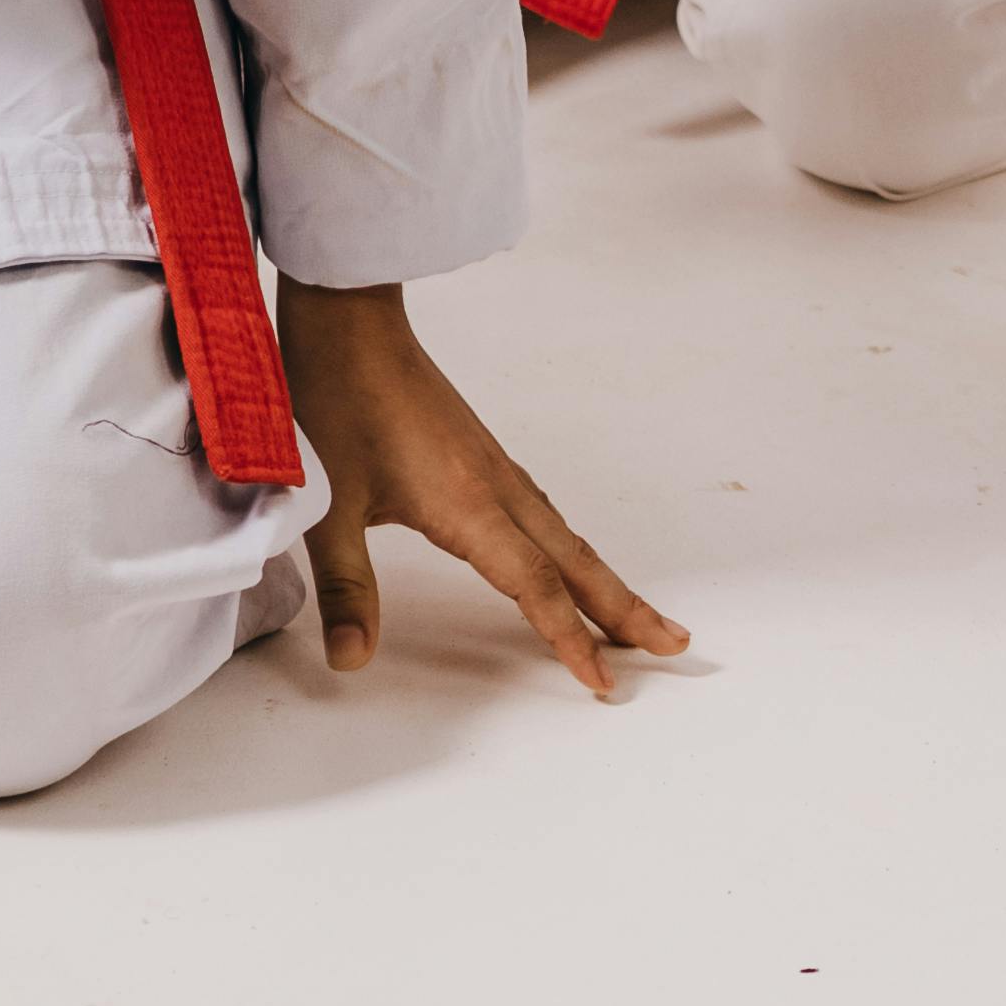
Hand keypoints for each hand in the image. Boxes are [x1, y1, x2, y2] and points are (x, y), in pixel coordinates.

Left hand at [274, 281, 684, 701]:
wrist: (351, 321)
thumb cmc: (338, 400)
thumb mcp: (331, 502)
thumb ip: (346, 586)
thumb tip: (353, 657)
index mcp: (469, 504)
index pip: (536, 585)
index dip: (570, 638)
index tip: (603, 683)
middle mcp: (496, 487)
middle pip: (576, 561)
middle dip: (627, 609)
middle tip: (674, 646)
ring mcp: (494, 468)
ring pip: (566, 536)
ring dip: (606, 581)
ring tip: (640, 617)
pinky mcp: (483, 456)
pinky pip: (546, 515)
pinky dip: (573, 551)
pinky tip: (569, 560)